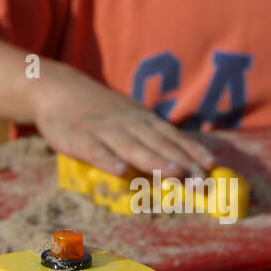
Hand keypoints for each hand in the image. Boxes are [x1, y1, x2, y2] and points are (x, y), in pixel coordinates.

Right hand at [28, 61, 216, 178]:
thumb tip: (181, 159)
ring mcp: (104, 130)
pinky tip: (120, 172)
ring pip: (132, 147)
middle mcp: (128, 124)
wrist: (58, 89)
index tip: (211, 168)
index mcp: (142, 120)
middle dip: (182, 163)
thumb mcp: (129, 116)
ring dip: (154, 161)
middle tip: (201, 181)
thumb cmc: (100, 110)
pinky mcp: (79, 138)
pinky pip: (95, 151)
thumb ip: (150, 136)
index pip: (172, 137)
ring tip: (174, 174)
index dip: (192, 152)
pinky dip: (107, 160)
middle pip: (158, 145)